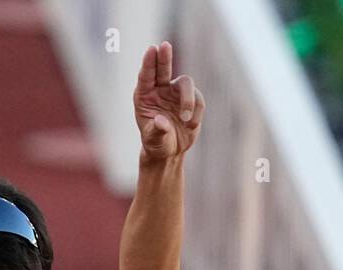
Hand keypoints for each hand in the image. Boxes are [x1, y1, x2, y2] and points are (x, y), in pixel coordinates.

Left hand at [134, 42, 202, 160]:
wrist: (171, 150)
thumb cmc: (157, 144)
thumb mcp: (154, 141)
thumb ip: (157, 131)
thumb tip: (161, 121)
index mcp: (144, 96)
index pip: (146, 76)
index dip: (149, 62)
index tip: (152, 49)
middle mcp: (159, 90)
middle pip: (163, 68)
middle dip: (164, 58)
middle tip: (165, 45)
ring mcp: (176, 92)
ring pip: (185, 84)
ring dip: (188, 100)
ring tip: (186, 120)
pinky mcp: (191, 98)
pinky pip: (198, 99)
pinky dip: (196, 112)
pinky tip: (191, 126)